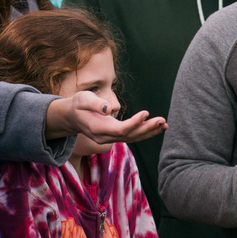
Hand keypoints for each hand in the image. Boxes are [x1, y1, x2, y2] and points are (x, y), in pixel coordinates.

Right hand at [45, 92, 167, 144]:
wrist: (71, 117)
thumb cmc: (78, 104)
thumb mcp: (82, 99)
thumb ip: (94, 103)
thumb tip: (107, 108)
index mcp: (97, 128)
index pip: (120, 130)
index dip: (134, 123)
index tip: (146, 113)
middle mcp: (105, 137)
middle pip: (129, 136)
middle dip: (147, 129)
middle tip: (162, 121)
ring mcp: (110, 138)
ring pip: (133, 138)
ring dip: (150, 132)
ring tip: (165, 125)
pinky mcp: (115, 136)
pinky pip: (132, 136)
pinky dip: (145, 132)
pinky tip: (158, 127)